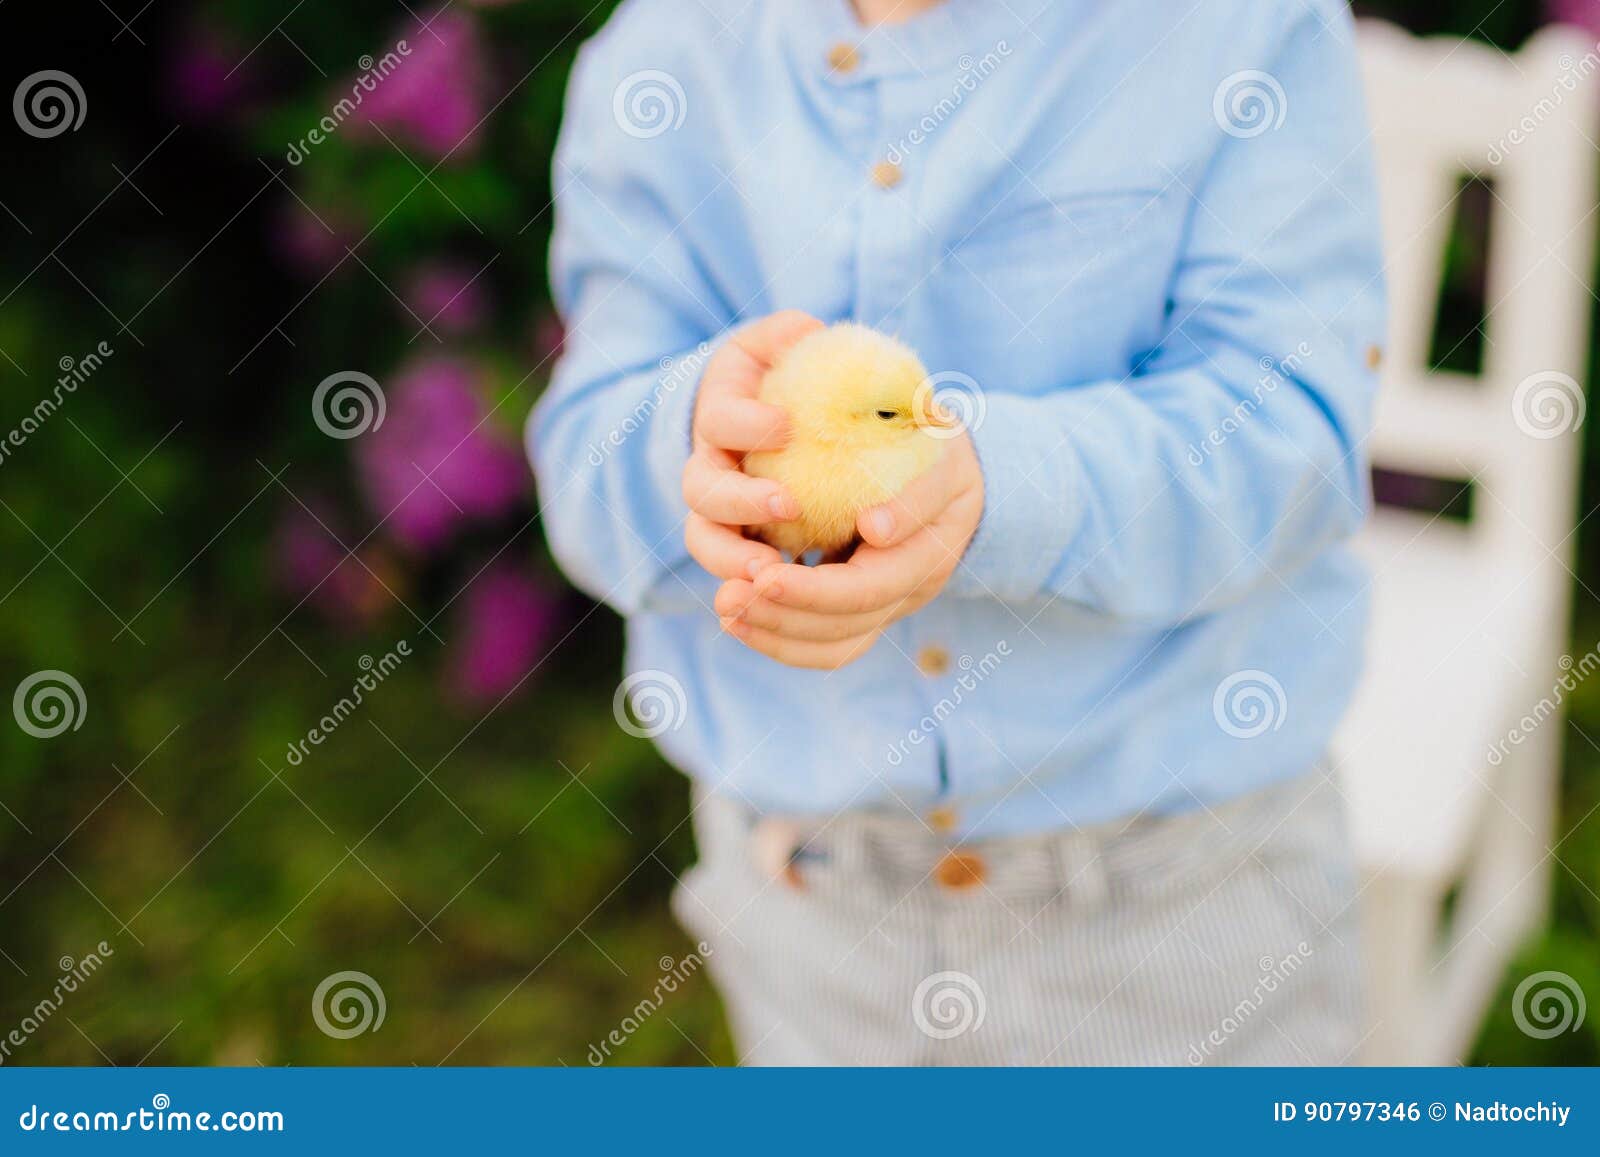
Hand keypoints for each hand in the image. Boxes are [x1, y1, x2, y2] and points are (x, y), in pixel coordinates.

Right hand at [682, 310, 821, 583]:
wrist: (778, 428)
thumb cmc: (783, 377)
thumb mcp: (781, 346)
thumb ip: (789, 336)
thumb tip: (807, 331)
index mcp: (720, 417)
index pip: (720, 419)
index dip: (745, 424)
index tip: (783, 425)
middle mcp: (710, 470)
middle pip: (702, 492)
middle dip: (738, 501)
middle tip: (786, 506)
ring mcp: (719, 516)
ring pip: (707, 543)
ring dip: (734, 559)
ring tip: (772, 572)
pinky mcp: (742, 551)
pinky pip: (737, 582)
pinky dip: (756, 598)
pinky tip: (793, 611)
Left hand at [715, 432, 984, 669]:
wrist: (946, 461)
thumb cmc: (935, 441)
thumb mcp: (941, 449)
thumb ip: (915, 493)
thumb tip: (874, 530)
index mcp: (931, 552)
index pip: (868, 589)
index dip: (813, 591)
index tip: (762, 577)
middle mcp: (911, 589)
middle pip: (846, 627)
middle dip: (783, 617)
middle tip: (729, 597)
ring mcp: (888, 603)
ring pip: (834, 646)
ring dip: (775, 634)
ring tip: (727, 611)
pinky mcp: (861, 604)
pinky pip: (825, 643)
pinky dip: (779, 638)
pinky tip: (738, 621)